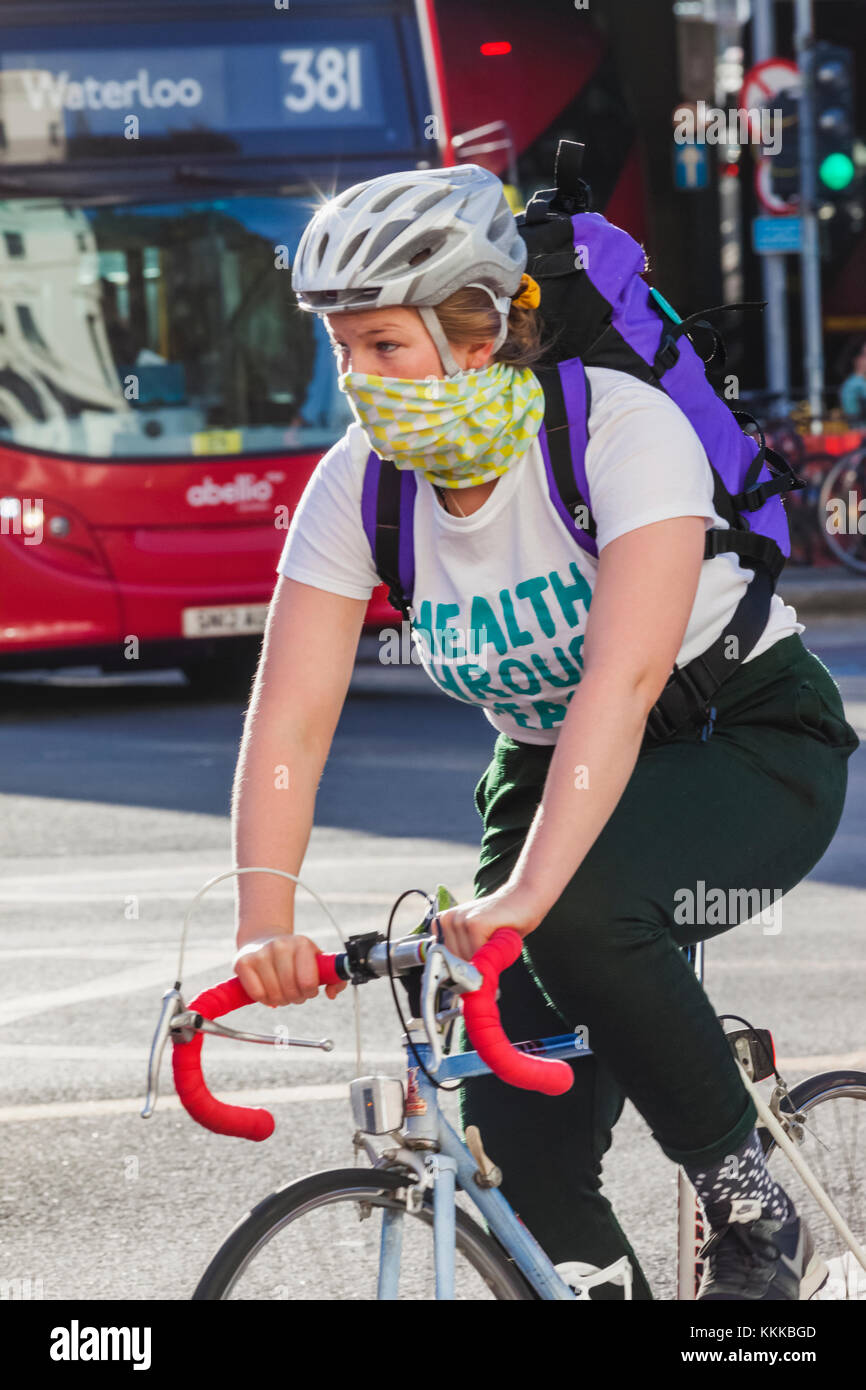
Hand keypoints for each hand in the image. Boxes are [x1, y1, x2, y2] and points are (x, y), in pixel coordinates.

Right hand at [233, 932, 347, 1006]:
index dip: (309, 992)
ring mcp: (259, 953)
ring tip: (281, 990)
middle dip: (295, 998)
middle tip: (293, 992)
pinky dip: (263, 999)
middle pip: (291, 991)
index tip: (307, 989)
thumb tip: (331, 993)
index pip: (308, 982)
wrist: (263, 939)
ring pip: (274, 996)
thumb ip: (334, 978)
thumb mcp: (316, 960)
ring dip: (280, 1000)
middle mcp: (280, 945)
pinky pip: (257, 994)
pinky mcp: (242, 962)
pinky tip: (266, 990)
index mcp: (302, 943)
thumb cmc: (295, 956)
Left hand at [433, 882, 541, 963]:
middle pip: (455, 963)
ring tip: (495, 942)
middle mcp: (448, 920)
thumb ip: (464, 955)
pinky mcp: (474, 923)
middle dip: (474, 966)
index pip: (444, 961)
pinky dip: (491, 956)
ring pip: (467, 961)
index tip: (474, 967)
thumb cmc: (503, 922)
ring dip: (484, 960)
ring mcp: (460, 920)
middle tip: (490, 952)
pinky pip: (478, 955)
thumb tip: (458, 987)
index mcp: (444, 922)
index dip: (461, 969)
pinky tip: (499, 940)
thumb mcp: (478, 938)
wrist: (525, 899)